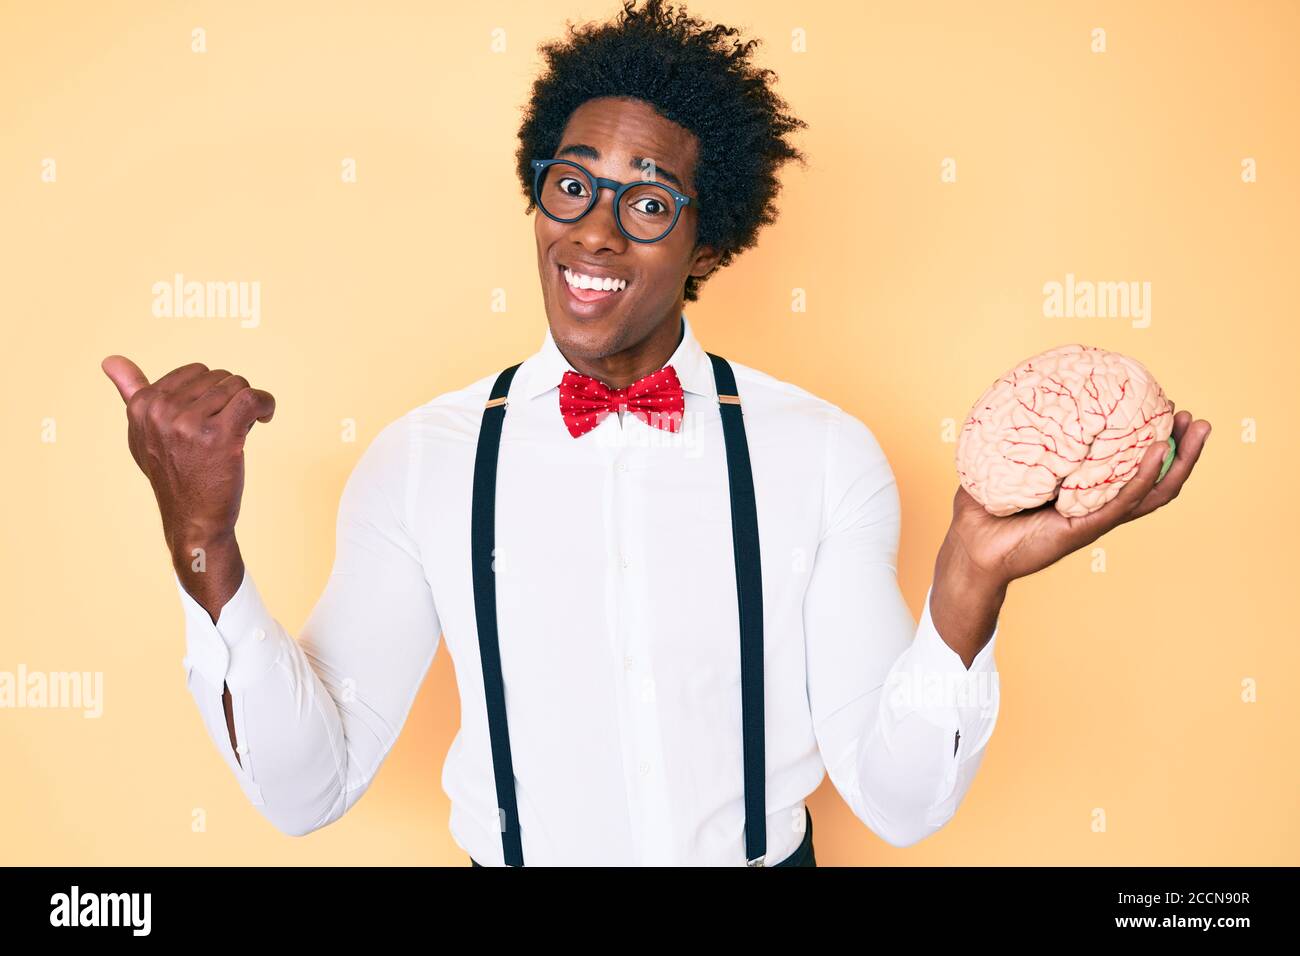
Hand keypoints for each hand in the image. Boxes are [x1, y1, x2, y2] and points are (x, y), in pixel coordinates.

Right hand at [101, 355, 275, 550]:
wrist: (193, 519)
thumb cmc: (172, 474)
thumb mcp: (142, 433)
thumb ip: (132, 393)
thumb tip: (109, 359)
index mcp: (142, 405)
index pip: (194, 372)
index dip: (211, 393)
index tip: (211, 415)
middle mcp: (161, 411)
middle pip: (219, 377)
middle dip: (229, 399)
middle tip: (225, 428)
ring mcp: (189, 424)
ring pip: (237, 386)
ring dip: (247, 406)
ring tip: (239, 430)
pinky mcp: (219, 435)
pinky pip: (252, 398)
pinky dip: (266, 403)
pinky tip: (264, 418)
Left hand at [943, 408, 1211, 587]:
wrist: (969, 546)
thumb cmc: (983, 509)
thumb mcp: (1004, 465)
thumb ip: (1018, 437)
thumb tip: (1021, 394)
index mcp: (1084, 490)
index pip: (1129, 466)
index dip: (1154, 442)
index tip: (1167, 410)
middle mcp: (1097, 504)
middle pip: (1154, 478)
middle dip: (1182, 449)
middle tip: (1195, 419)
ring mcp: (1093, 517)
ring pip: (1151, 492)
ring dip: (1177, 461)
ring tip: (1196, 431)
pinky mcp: (1083, 530)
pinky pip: (1120, 503)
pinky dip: (1141, 478)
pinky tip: (1155, 453)